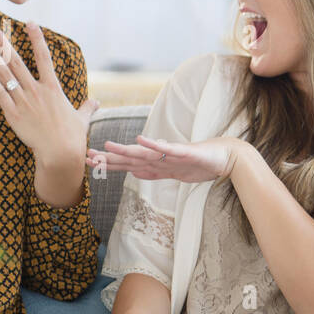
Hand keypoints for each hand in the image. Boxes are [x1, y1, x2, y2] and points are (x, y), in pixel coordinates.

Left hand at [0, 23, 97, 167]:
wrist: (61, 153)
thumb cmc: (73, 136)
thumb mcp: (82, 119)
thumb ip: (87, 107)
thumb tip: (95, 102)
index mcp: (53, 89)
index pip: (45, 57)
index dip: (37, 39)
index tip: (30, 22)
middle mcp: (37, 91)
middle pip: (17, 62)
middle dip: (3, 43)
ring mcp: (24, 102)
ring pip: (5, 75)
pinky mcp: (13, 114)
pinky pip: (0, 94)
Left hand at [87, 135, 243, 184]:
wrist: (226, 157)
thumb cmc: (201, 163)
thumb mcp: (173, 173)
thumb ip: (153, 173)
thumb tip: (133, 173)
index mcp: (157, 163)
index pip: (128, 164)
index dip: (108, 164)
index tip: (88, 162)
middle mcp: (161, 157)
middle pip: (131, 158)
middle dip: (109, 158)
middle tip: (87, 155)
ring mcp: (172, 154)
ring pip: (145, 153)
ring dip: (126, 151)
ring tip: (108, 147)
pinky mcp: (185, 152)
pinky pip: (167, 149)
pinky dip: (154, 145)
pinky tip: (141, 140)